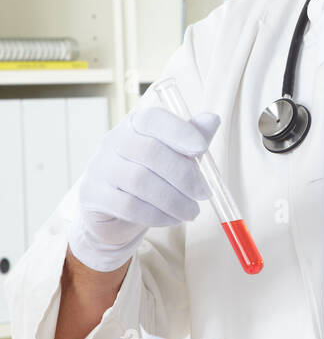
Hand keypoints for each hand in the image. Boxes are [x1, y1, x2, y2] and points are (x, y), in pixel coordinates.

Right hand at [67, 105, 219, 271]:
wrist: (115, 212)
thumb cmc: (151, 176)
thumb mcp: (174, 154)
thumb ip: (192, 137)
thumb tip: (212, 119)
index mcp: (134, 125)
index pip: (153, 119)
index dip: (179, 131)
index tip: (202, 149)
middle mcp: (113, 141)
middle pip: (150, 152)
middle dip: (183, 175)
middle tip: (204, 194)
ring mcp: (100, 168)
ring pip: (140, 181)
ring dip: (174, 200)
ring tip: (192, 212)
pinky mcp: (94, 196)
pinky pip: (129, 206)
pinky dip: (157, 215)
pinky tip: (172, 219)